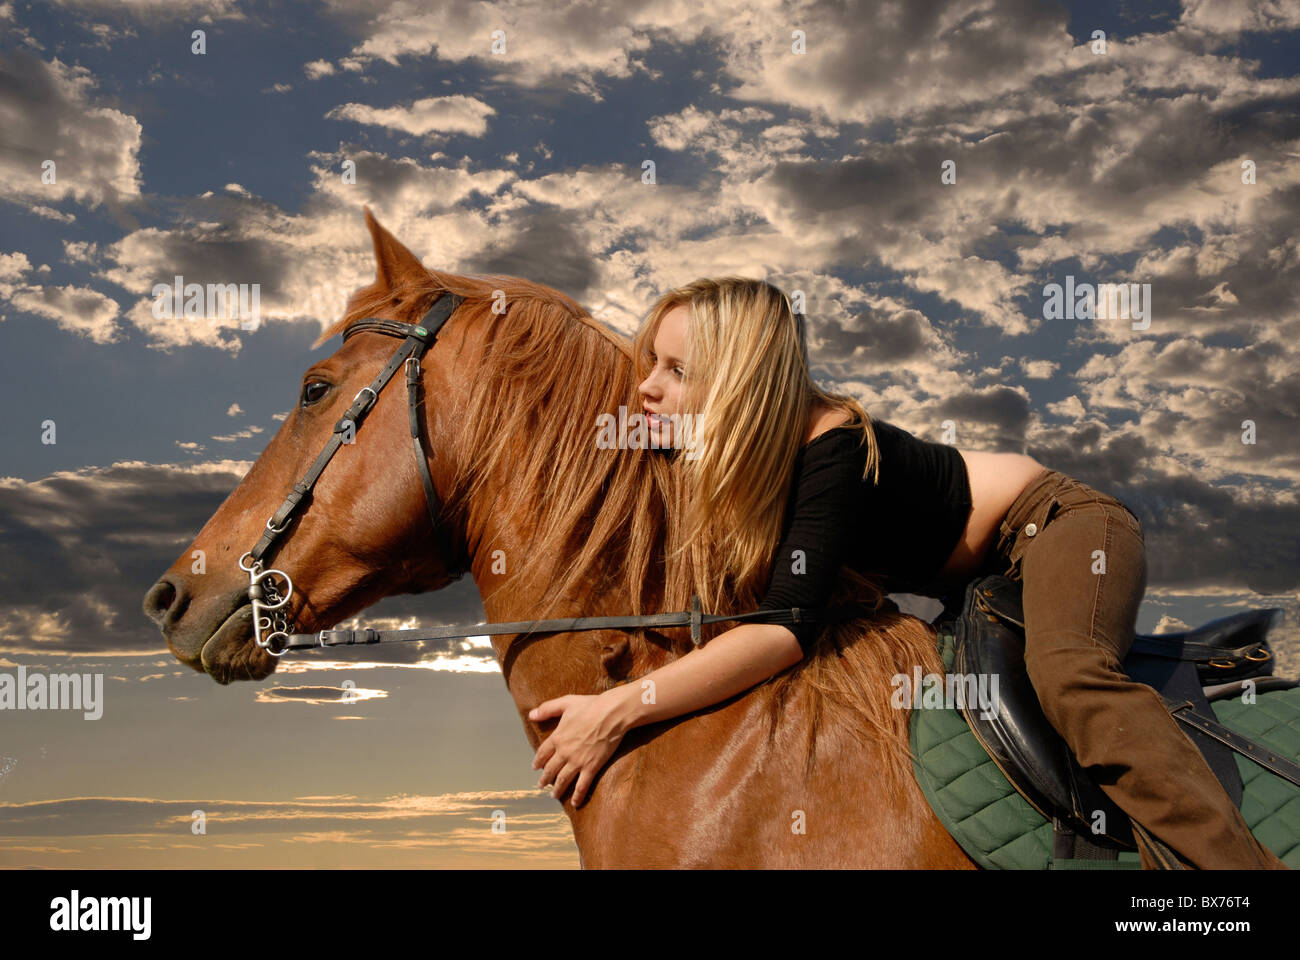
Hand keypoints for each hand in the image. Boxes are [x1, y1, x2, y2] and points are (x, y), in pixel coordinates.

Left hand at [529, 692, 625, 806]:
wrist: (611, 714)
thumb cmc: (590, 706)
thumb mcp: (566, 703)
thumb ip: (547, 709)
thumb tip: (530, 715)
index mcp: (558, 737)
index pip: (543, 753)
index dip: (538, 761)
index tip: (535, 767)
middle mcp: (564, 752)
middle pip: (550, 769)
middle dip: (544, 779)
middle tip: (541, 785)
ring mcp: (577, 761)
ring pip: (563, 780)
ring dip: (557, 789)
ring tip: (553, 796)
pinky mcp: (591, 767)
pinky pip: (582, 785)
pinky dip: (577, 796)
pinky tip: (575, 803)